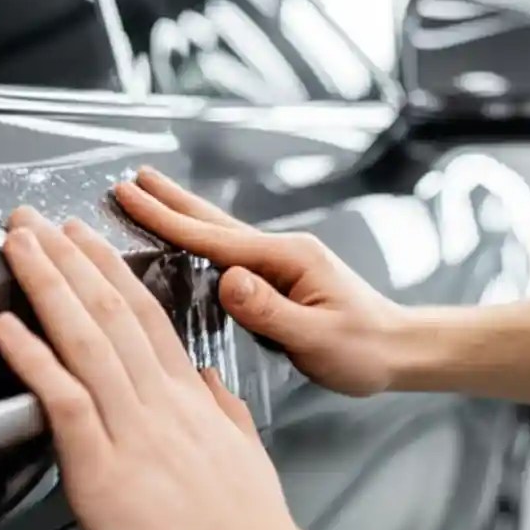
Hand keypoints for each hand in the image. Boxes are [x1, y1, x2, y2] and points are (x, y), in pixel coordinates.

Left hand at [0, 207, 326, 529]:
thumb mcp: (245, 457)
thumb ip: (220, 411)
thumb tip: (202, 380)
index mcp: (191, 401)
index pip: (146, 317)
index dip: (108, 271)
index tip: (83, 238)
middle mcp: (163, 405)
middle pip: (110, 314)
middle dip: (68, 259)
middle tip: (34, 218)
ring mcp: (135, 435)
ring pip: (86, 342)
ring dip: (47, 286)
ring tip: (18, 245)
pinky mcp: (105, 475)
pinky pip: (66, 403)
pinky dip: (35, 360)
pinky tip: (10, 326)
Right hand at [116, 168, 403, 395]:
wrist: (400, 349)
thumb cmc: (363, 349)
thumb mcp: (317, 337)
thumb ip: (269, 311)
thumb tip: (227, 281)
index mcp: (286, 258)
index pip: (214, 239)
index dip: (167, 219)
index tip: (129, 196)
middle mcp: (282, 250)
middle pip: (213, 222)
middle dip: (169, 201)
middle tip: (129, 180)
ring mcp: (282, 262)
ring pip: (220, 234)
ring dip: (183, 214)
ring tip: (150, 195)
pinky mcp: (282, 278)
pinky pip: (231, 255)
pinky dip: (202, 240)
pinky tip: (189, 241)